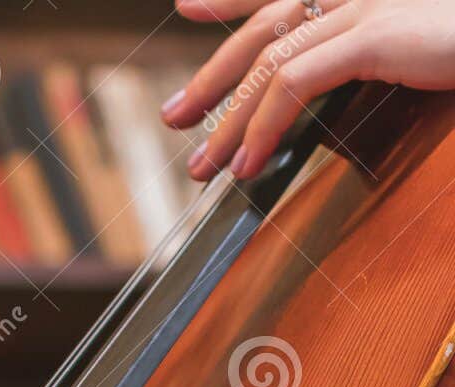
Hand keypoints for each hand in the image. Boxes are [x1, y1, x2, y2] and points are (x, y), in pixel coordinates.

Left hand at [163, 0, 454, 180]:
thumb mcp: (415, 36)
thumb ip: (367, 45)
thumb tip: (328, 77)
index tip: (188, 5)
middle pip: (265, 26)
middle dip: (213, 75)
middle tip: (175, 118)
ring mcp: (367, 2)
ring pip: (270, 61)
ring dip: (229, 120)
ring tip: (203, 166)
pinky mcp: (377, 34)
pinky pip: (297, 83)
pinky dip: (264, 125)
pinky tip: (248, 163)